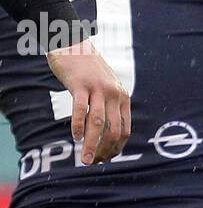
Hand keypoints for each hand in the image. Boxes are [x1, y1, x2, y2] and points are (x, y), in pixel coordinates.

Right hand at [46, 39, 130, 164]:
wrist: (74, 44)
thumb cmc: (87, 71)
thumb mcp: (105, 89)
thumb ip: (108, 108)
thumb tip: (105, 136)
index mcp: (122, 98)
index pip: (124, 129)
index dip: (116, 147)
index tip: (106, 158)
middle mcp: (114, 94)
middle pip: (114, 130)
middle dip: (105, 150)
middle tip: (94, 162)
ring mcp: (98, 89)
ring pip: (98, 123)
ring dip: (92, 145)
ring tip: (86, 159)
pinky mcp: (81, 84)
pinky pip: (81, 109)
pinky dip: (79, 126)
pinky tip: (76, 137)